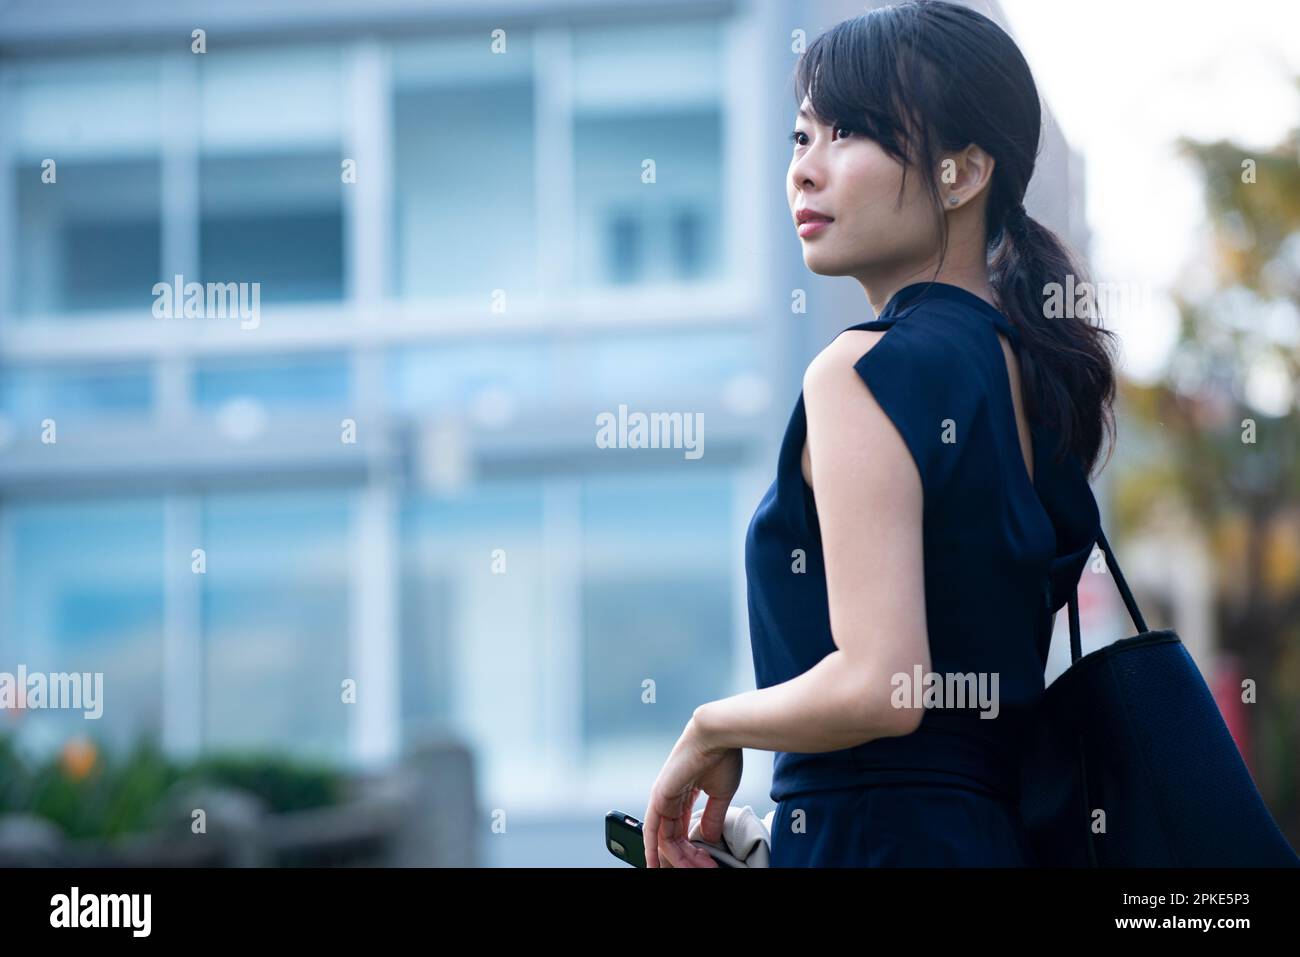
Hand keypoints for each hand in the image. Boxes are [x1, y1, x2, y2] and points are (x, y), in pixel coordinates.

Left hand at [643, 714, 741, 867]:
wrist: (719, 735)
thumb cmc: (723, 755)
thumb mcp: (720, 794)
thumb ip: (713, 817)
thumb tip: (709, 839)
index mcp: (684, 793)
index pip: (683, 830)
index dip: (695, 850)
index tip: (709, 863)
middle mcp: (670, 797)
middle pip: (673, 837)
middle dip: (688, 857)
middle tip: (705, 869)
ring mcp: (662, 797)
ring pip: (664, 838)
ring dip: (678, 857)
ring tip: (694, 869)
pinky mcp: (659, 796)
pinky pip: (652, 829)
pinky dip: (652, 849)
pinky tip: (654, 865)